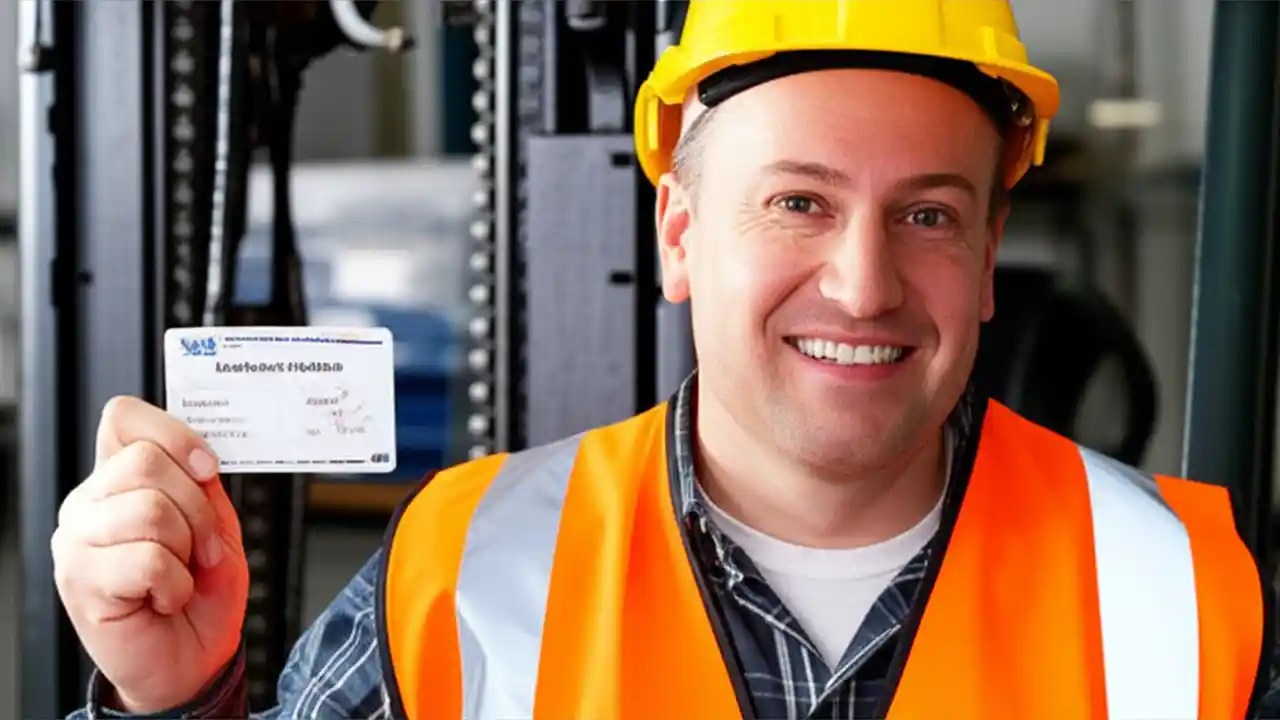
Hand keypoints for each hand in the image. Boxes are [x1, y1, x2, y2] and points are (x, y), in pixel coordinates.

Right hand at [52, 396, 249, 712]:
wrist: (193, 658)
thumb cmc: (201, 593)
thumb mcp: (215, 525)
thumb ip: (201, 484)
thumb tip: (199, 453)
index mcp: (118, 479)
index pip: (123, 418)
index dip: (174, 434)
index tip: (207, 467)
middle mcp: (89, 503)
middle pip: (144, 461)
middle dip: (197, 507)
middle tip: (203, 546)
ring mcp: (78, 541)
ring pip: (149, 508)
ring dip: (187, 547)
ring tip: (182, 574)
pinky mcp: (80, 581)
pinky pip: (147, 559)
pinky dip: (174, 583)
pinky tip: (165, 597)